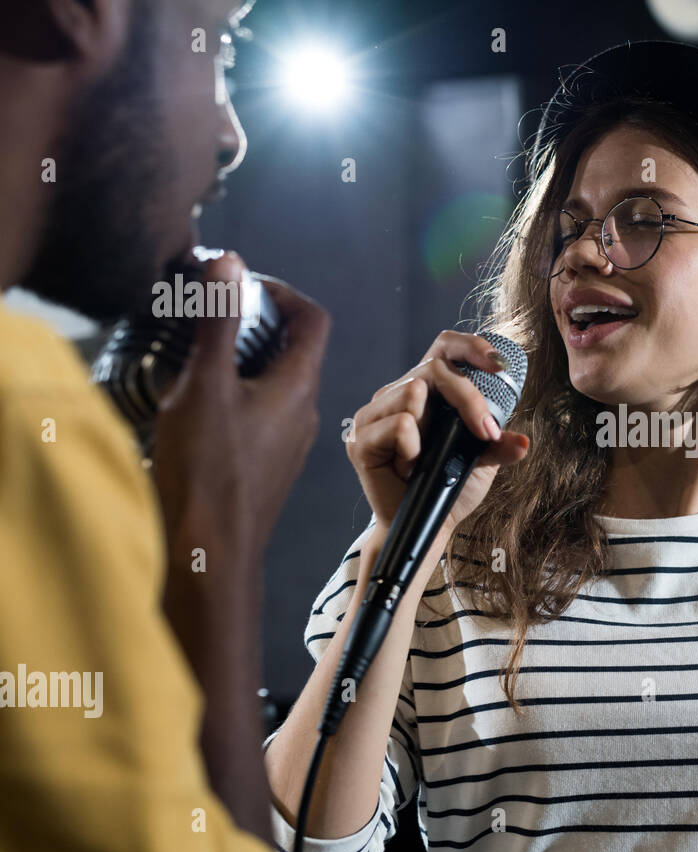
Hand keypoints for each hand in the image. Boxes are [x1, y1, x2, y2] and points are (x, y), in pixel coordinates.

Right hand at [151, 252, 331, 565]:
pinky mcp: (267, 464)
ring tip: (196, 356)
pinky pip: (260, 414)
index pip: (312, 319)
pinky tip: (196, 404)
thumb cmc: (210, 471)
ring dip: (241, 360)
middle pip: (292, 349)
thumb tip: (229, 261)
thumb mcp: (205, 384)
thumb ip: (218, 321)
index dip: (280, 291)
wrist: (211, 553)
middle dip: (252, 322)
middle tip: (208, 315)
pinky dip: (235, 395)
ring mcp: (287, 441)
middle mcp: (304, 412)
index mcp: (298, 385)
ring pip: (273, 383)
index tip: (240, 283)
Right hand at [347, 329, 528, 541]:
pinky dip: (412, 450)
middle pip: (435, 369)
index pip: (446, 346)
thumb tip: (522, 444)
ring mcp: (374, 414)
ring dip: (432, 434)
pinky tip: (408, 467)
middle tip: (486, 433)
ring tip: (425, 458)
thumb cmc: (450, 486)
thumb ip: (499, 444)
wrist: (427, 524)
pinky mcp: (360, 438)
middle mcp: (397, 393)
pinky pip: (399, 425)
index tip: (500, 366)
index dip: (472, 347)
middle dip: (468, 400)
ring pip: (413, 394)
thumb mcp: (483, 460)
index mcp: (427, 388)